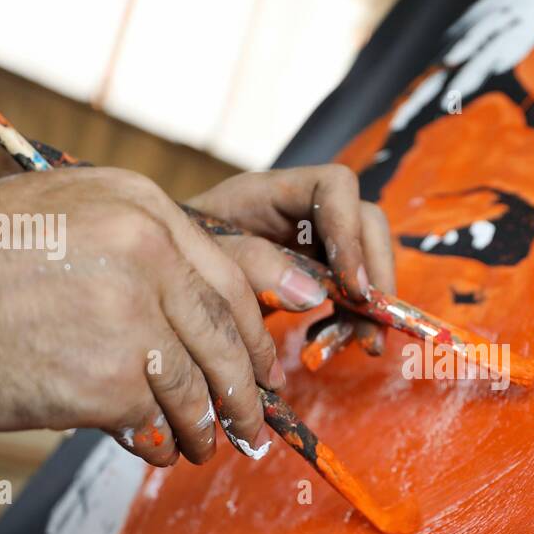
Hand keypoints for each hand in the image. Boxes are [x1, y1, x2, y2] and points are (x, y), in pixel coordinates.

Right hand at [0, 167, 282, 466]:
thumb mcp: (59, 220)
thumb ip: (132, 251)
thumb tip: (188, 312)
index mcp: (139, 203)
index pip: (228, 275)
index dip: (254, 329)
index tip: (263, 361)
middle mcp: (146, 249)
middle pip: (226, 334)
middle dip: (247, 386)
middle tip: (256, 418)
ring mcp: (128, 314)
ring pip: (198, 386)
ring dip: (207, 426)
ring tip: (205, 445)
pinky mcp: (104, 379)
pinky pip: (155, 421)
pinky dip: (162, 444)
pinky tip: (158, 452)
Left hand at [187, 164, 396, 355]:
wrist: (157, 281)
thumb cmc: (171, 259)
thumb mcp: (201, 260)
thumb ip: (248, 266)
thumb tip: (314, 294)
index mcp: (270, 192)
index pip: (333, 187)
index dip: (350, 233)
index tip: (353, 288)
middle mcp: (300, 211)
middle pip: (367, 224)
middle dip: (377, 277)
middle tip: (370, 327)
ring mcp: (312, 241)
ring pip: (366, 261)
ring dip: (370, 307)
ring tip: (359, 346)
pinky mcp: (316, 273)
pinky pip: (352, 292)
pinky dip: (350, 321)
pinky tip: (324, 344)